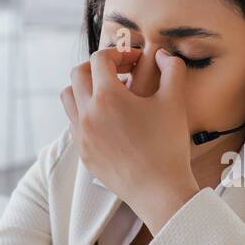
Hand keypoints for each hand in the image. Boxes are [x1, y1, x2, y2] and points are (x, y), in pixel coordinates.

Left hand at [61, 47, 199, 233]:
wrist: (159, 191)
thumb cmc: (168, 146)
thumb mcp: (175, 102)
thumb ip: (172, 70)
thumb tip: (164, 55)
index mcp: (107, 97)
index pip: (101, 59)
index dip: (119, 53)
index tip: (136, 61)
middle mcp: (87, 113)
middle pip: (79, 74)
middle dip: (99, 67)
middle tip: (121, 73)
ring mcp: (81, 135)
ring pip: (69, 98)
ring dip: (85, 88)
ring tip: (109, 94)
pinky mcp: (83, 153)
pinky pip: (73, 123)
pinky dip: (85, 112)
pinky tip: (108, 120)